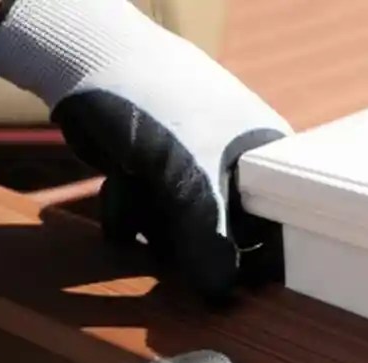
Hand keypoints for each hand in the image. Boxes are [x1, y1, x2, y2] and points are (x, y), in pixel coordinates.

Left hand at [0, 0, 292, 301]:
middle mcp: (235, 173)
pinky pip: (147, 224)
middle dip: (186, 240)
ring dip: (151, 228)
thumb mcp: (187, 178)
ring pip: (178, 238)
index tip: (228, 280)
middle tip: (169, 221)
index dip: (253, 259)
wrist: (88, 62)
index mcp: (266, 162)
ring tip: (139, 187)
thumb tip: (223, 295)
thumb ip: (208, 240)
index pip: (278, 229)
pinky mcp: (154, 181)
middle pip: (222, 243)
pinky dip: (130, 214)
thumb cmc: (157, 106)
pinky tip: (120, 185)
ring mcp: (193, 177)